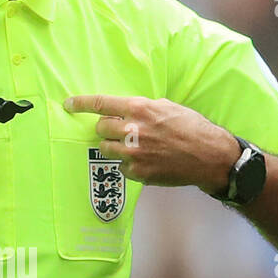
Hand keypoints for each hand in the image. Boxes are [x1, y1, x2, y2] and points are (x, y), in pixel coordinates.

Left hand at [64, 94, 239, 191]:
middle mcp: (132, 130)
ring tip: (135, 147)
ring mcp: (133, 154)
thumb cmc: (191, 128)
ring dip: (115, 147)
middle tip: (121, 131)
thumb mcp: (167, 107)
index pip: (100, 104)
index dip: (81, 103)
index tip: (68, 104)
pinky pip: (121, 167)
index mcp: (139, 109)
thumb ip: (142, 109)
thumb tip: (123, 112)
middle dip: (107, 129)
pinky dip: (129, 164)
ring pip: (106, 149)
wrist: (209, 156)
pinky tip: (147, 161)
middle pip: (100, 129)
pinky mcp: (138, 173)